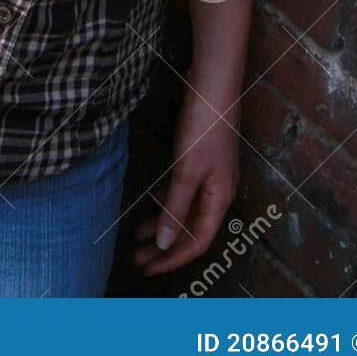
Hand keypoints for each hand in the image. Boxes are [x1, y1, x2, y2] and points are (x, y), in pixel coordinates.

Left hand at [132, 88, 239, 277]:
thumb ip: (176, 208)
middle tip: (137, 259)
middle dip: (164, 247)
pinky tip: (149, 207)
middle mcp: (217, 191)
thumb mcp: (187, 170)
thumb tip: (166, 244)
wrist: (212, 85)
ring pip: (184, 211)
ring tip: (136, 238)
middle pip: (190, 230)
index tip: (150, 270)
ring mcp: (209, 175)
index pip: (198, 242)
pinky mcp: (198, 160)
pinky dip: (165, 203)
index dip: (174, 259)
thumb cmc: (204, 127)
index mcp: (220, 198)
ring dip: (162, 225)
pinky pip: (181, 192)